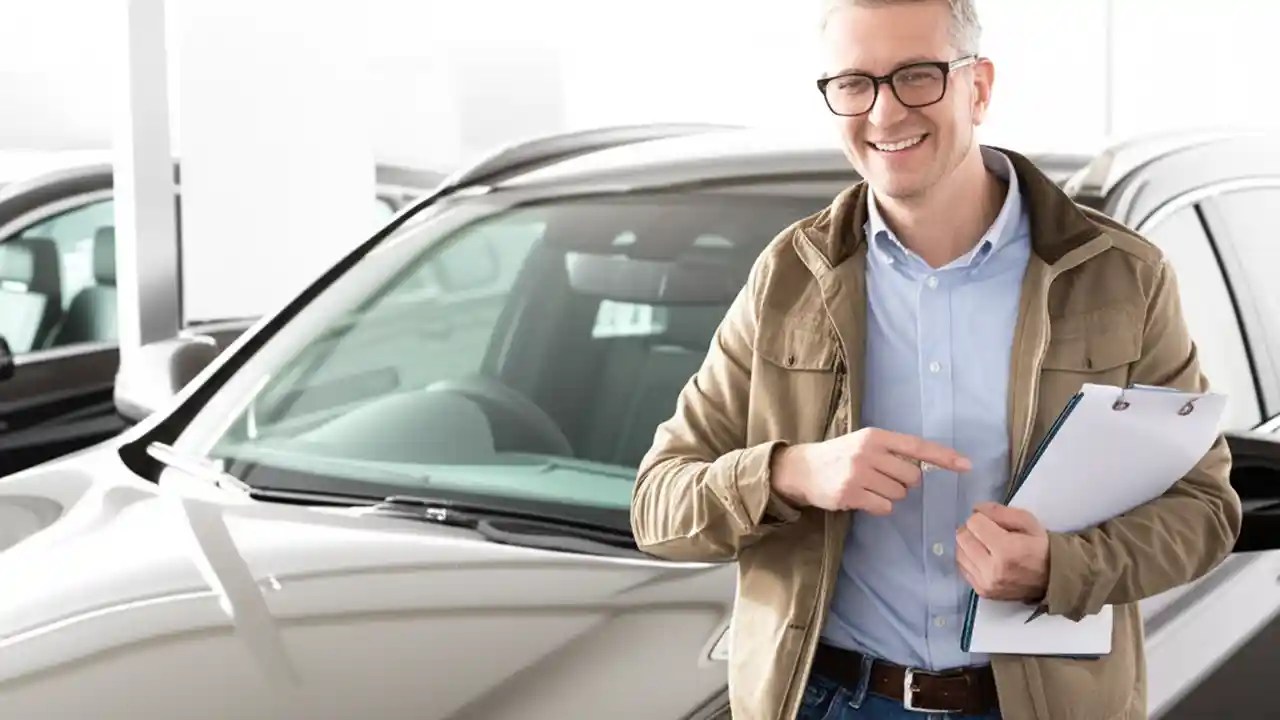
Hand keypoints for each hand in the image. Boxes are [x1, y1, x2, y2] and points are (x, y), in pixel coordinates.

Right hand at [771, 428, 971, 514]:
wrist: (802, 469)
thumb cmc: (840, 455)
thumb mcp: (864, 443)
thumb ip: (891, 451)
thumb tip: (926, 466)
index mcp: (875, 436)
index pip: (917, 447)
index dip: (943, 457)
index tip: (966, 465)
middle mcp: (868, 452)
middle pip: (912, 477)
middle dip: (904, 483)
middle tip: (882, 479)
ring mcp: (858, 474)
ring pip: (899, 494)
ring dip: (889, 495)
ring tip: (868, 487)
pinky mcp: (851, 494)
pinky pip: (884, 507)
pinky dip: (878, 506)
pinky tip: (862, 498)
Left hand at [956, 502, 1049, 601]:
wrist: (1052, 579)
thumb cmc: (1040, 547)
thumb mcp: (1027, 521)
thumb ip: (1000, 511)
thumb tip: (975, 509)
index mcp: (1005, 549)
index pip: (973, 524)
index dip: (981, 518)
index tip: (990, 521)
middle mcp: (991, 569)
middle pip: (962, 538)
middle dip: (971, 530)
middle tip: (984, 531)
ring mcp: (985, 583)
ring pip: (959, 553)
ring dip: (968, 545)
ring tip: (983, 545)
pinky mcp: (982, 592)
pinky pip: (963, 569)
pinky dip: (969, 560)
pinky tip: (982, 558)